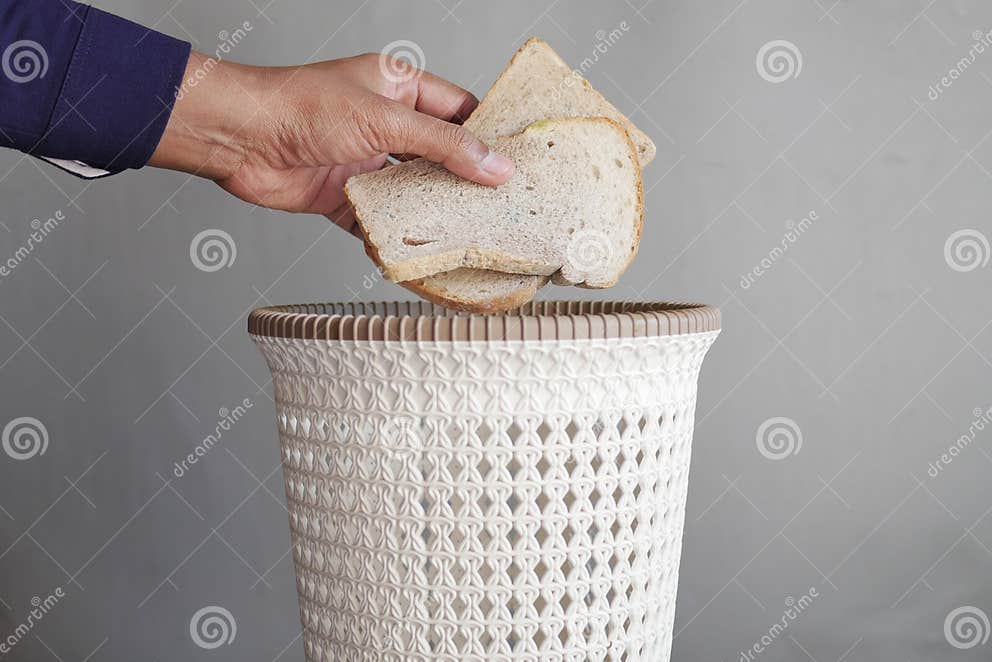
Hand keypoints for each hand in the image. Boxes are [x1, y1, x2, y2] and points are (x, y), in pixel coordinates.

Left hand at [148, 50, 513, 232]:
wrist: (238, 138)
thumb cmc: (302, 106)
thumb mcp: (385, 120)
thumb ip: (443, 145)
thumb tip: (495, 167)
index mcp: (397, 87)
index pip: (457, 109)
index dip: (488, 134)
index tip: (518, 162)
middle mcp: (383, 123)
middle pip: (438, 154)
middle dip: (465, 180)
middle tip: (503, 207)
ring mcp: (364, 160)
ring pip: (411, 190)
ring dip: (432, 211)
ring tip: (469, 234)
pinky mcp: (343, 195)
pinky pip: (377, 219)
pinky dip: (391, 235)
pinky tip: (413, 251)